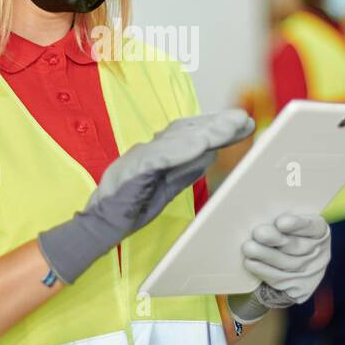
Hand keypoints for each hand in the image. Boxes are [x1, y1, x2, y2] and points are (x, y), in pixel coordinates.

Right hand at [37, 109, 254, 284]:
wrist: (100, 225)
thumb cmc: (131, 207)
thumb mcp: (167, 187)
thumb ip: (187, 169)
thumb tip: (211, 152)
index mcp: (158, 154)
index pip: (190, 134)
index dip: (217, 127)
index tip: (243, 125)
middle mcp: (149, 150)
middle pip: (186, 130)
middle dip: (217, 124)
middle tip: (243, 120)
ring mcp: (140, 157)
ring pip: (175, 139)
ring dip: (205, 131)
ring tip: (229, 126)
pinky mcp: (132, 170)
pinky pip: (159, 157)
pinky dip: (181, 149)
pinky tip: (201, 143)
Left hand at [227, 213, 330, 322]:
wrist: (289, 270)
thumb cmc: (285, 237)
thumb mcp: (290, 226)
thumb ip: (281, 221)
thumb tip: (260, 215)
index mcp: (320, 232)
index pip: (314, 226)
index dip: (298, 224)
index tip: (280, 222)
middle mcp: (319, 253)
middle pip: (298, 246)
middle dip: (275, 239)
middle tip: (258, 233)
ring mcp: (311, 273)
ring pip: (287, 264)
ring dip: (265, 255)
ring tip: (248, 247)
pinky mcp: (300, 289)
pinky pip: (280, 279)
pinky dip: (263, 270)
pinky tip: (250, 262)